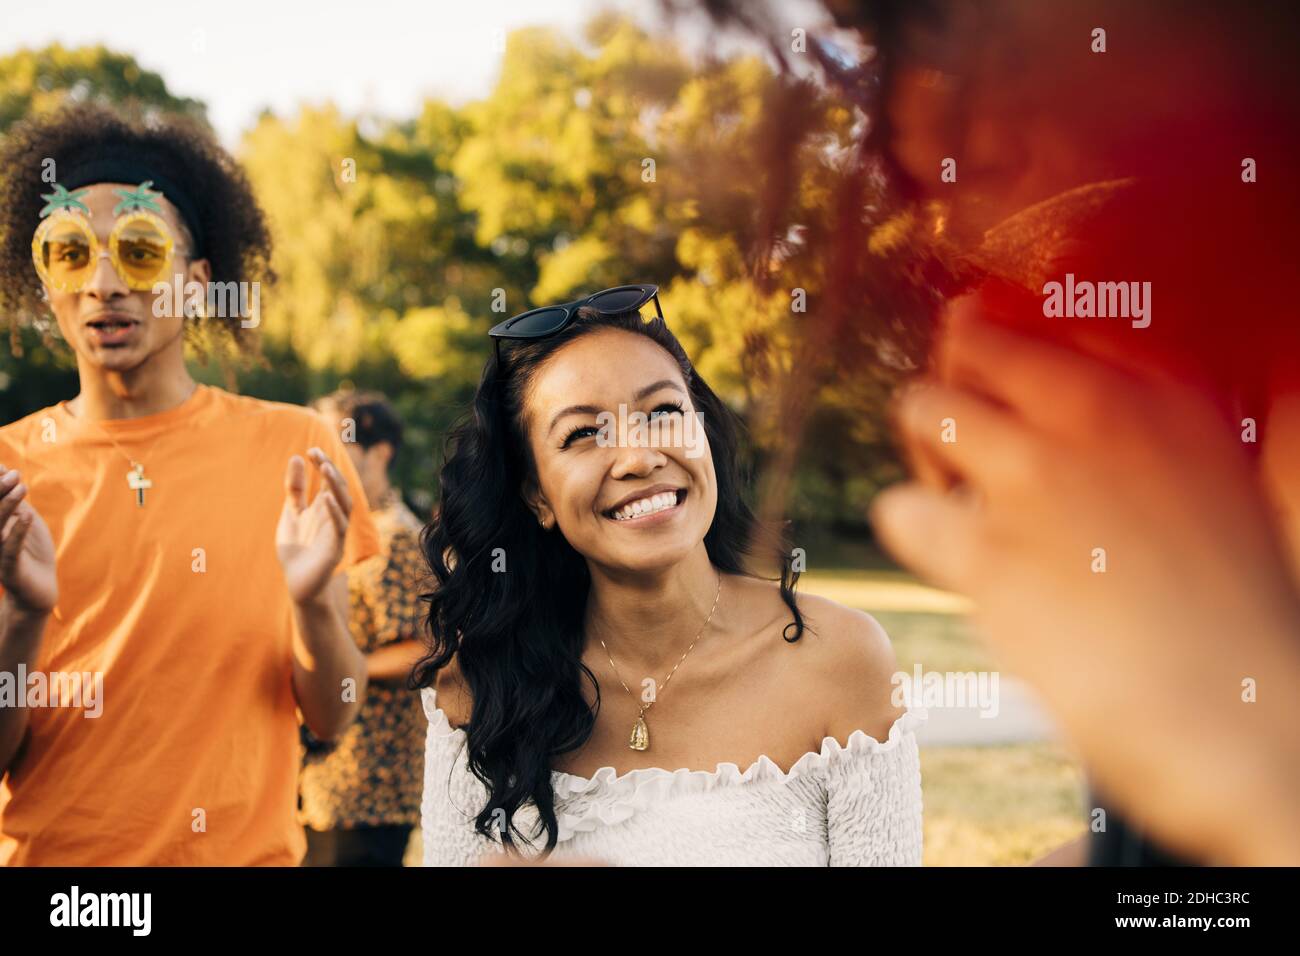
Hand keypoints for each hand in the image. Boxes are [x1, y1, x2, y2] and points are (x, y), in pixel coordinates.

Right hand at [0, 466, 56, 613]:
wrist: (39, 591)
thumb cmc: (32, 553)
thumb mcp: (25, 521)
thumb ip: (16, 500)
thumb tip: (6, 471)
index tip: (1, 467)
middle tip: (15, 475)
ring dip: (8, 506)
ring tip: (22, 488)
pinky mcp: (9, 569)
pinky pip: (10, 549)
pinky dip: (18, 532)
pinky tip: (27, 517)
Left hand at [277, 448, 350, 604]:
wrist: (299, 583)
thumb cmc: (297, 549)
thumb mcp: (292, 513)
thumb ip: (295, 489)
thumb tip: (297, 457)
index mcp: (324, 507)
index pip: (329, 480)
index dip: (322, 464)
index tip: (311, 450)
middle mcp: (334, 516)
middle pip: (339, 488)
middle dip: (331, 471)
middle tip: (318, 455)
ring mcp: (336, 532)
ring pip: (344, 504)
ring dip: (336, 486)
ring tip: (325, 468)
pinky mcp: (335, 549)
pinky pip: (339, 527)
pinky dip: (334, 512)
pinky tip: (325, 498)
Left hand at [871, 301, 1299, 863]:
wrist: (1244, 727)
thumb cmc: (1246, 621)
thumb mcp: (1261, 492)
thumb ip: (1243, 425)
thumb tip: (1279, 372)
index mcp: (1168, 395)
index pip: (1051, 320)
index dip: (1007, 343)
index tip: (994, 365)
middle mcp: (1097, 417)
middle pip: (973, 344)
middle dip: (958, 385)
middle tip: (970, 442)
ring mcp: (1036, 479)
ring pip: (924, 409)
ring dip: (929, 451)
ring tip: (961, 500)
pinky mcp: (988, 552)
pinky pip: (900, 509)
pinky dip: (915, 533)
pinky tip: (955, 561)